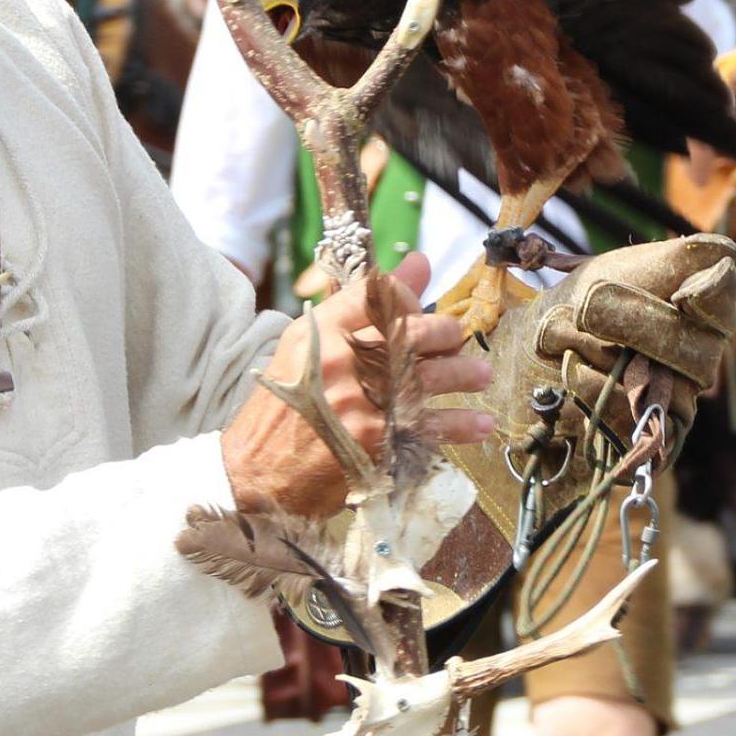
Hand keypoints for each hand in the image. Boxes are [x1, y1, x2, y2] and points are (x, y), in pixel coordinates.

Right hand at [221, 253, 491, 518]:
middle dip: (447, 333)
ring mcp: (359, 403)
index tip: (421, 307)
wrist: (254, 473)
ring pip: (431, 378)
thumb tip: (418, 262)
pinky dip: (461, 424)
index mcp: (319, 332)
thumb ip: (361, 306)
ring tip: (480, 375)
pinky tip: (479, 422)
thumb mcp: (308, 348)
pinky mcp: (375, 442)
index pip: (377, 293)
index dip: (410, 295)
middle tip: (459, 339)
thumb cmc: (285, 408)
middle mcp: (340, 362)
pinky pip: (431, 426)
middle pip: (414, 332)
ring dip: (465, 374)